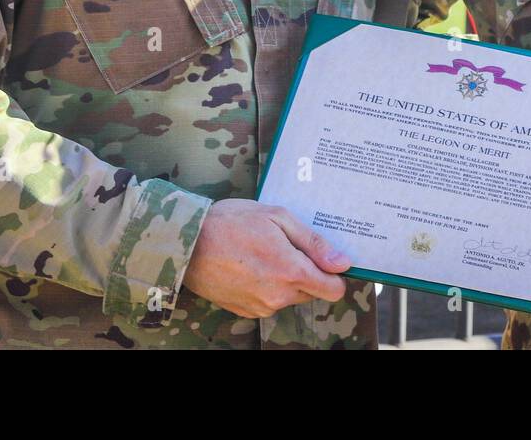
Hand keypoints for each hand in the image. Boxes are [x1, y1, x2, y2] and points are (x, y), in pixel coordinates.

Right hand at [182, 198, 349, 318]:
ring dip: (284, 278)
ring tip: (263, 250)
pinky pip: (268, 301)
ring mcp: (260, 307)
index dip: (334, 273)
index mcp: (291, 272)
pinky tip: (249, 263)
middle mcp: (278, 297)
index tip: (326, 258)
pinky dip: (265, 285)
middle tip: (286, 245)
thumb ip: (314, 243)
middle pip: (311, 291)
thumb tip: (343, 263)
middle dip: (306, 271)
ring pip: (289, 296)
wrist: (187, 243)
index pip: (334, 290)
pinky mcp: (244, 311)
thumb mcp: (278, 218)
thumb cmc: (233, 222)